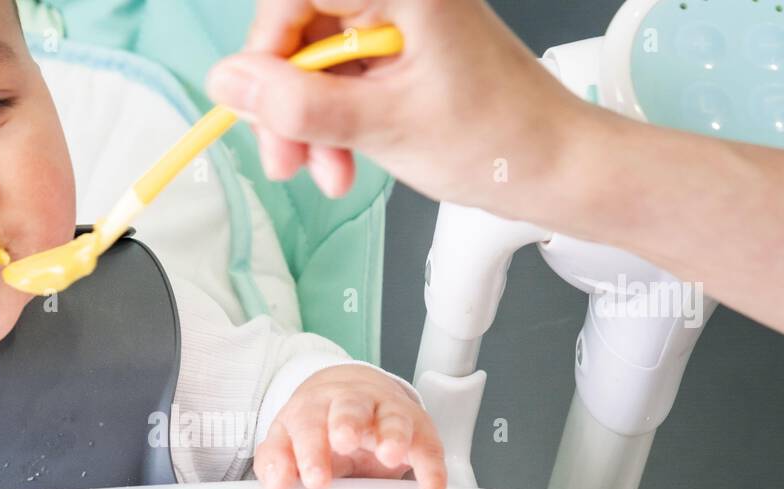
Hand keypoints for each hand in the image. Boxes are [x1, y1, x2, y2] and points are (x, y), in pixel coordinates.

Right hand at [206, 0, 582, 212]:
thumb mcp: (380, 126)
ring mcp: (403, 21)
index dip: (266, 48)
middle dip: (287, 98)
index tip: (258, 102)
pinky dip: (335, 121)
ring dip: (309, 121)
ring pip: (319, 60)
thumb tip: (229, 82)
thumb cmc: (498, 141)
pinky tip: (343, 160)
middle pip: (303, 27)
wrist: (553, 168)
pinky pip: (346, 76)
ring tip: (324, 171)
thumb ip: (297, 104)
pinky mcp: (405, 51)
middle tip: (284, 154)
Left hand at [256, 364, 446, 488]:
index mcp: (316, 406)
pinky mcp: (418, 429)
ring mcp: (388, 413)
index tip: (315, 479)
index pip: (309, 423)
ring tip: (390, 456)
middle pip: (350, 408)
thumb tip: (277, 485)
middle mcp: (353, 403)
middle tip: (344, 442)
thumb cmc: (318, 423)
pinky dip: (432, 474)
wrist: (352, 392)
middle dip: (347, 424)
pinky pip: (429, 450)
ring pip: (394, 418)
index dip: (311, 449)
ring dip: (394, 436)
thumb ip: (276, 460)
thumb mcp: (289, 437)